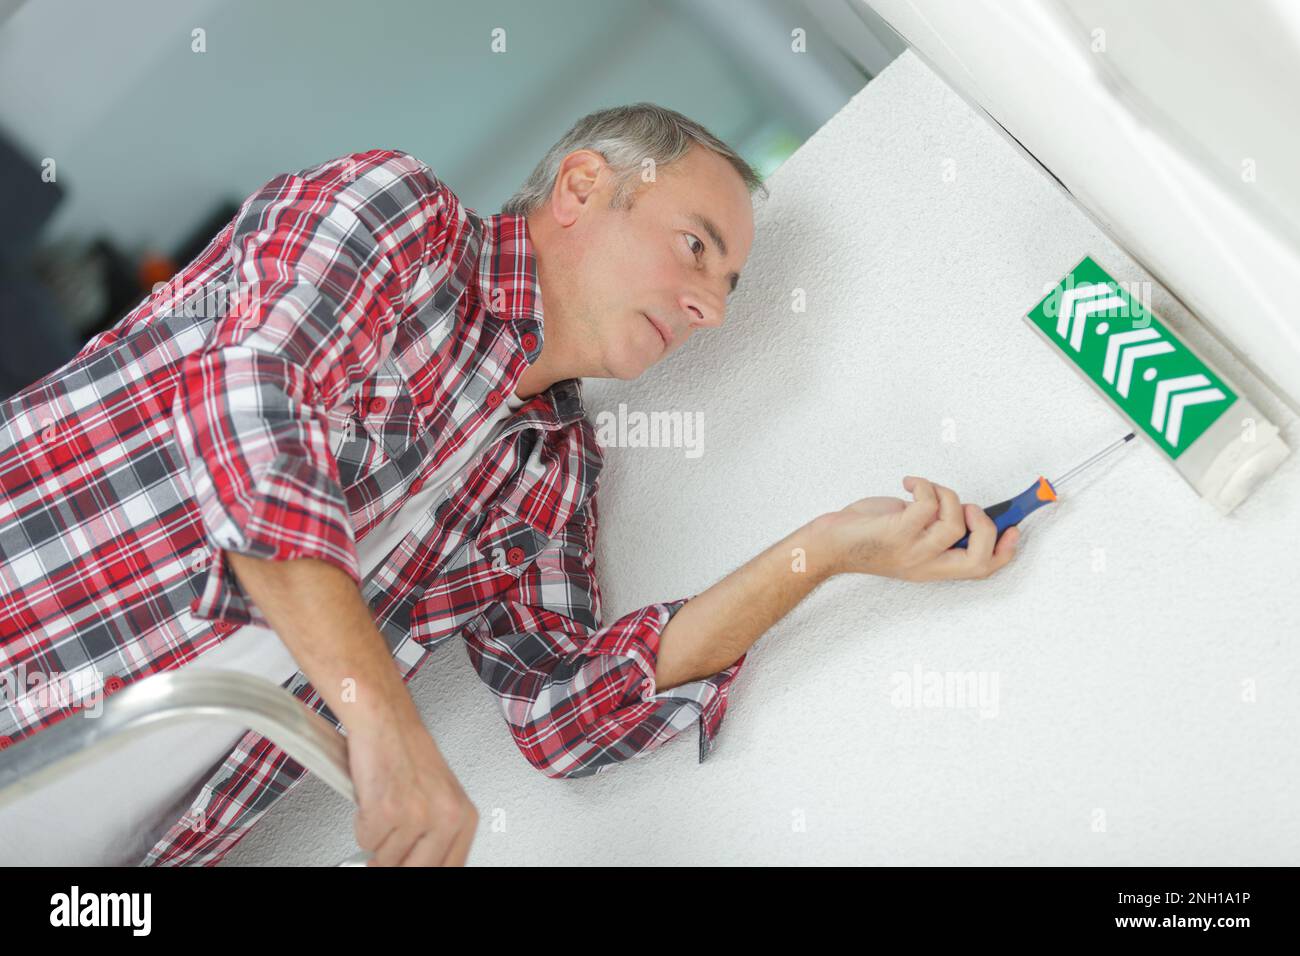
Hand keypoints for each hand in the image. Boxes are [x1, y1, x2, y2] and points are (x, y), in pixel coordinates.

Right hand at [346, 709, 478, 865]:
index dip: (425, 869)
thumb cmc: (408, 752)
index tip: (411, 865)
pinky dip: (362, 824)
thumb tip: (425, 864)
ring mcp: (417, 815)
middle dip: (396, 862)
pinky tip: (373, 800)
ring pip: (386, 859)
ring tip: (385, 809)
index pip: (451, 867)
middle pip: (417, 870)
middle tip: (389, 845)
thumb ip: (439, 835)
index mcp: (464, 817)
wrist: (385, 721)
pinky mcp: (386, 811)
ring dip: (378, 839)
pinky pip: (366, 841)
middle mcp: (446, 817)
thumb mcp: (440, 797)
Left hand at [815, 475, 1019, 581]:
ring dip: (948, 496)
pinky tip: (909, 484)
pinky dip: (924, 486)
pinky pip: (929, 505)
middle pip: (979, 559)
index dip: (1005, 550)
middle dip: (988, 527)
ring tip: (927, 489)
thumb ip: (935, 527)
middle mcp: (927, 564)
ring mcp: (913, 550)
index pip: (981, 569)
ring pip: (955, 524)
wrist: (828, 545)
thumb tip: (961, 504)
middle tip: (968, 508)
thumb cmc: (864, 537)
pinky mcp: (899, 532)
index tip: (1014, 527)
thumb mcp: (908, 537)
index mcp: (933, 567)